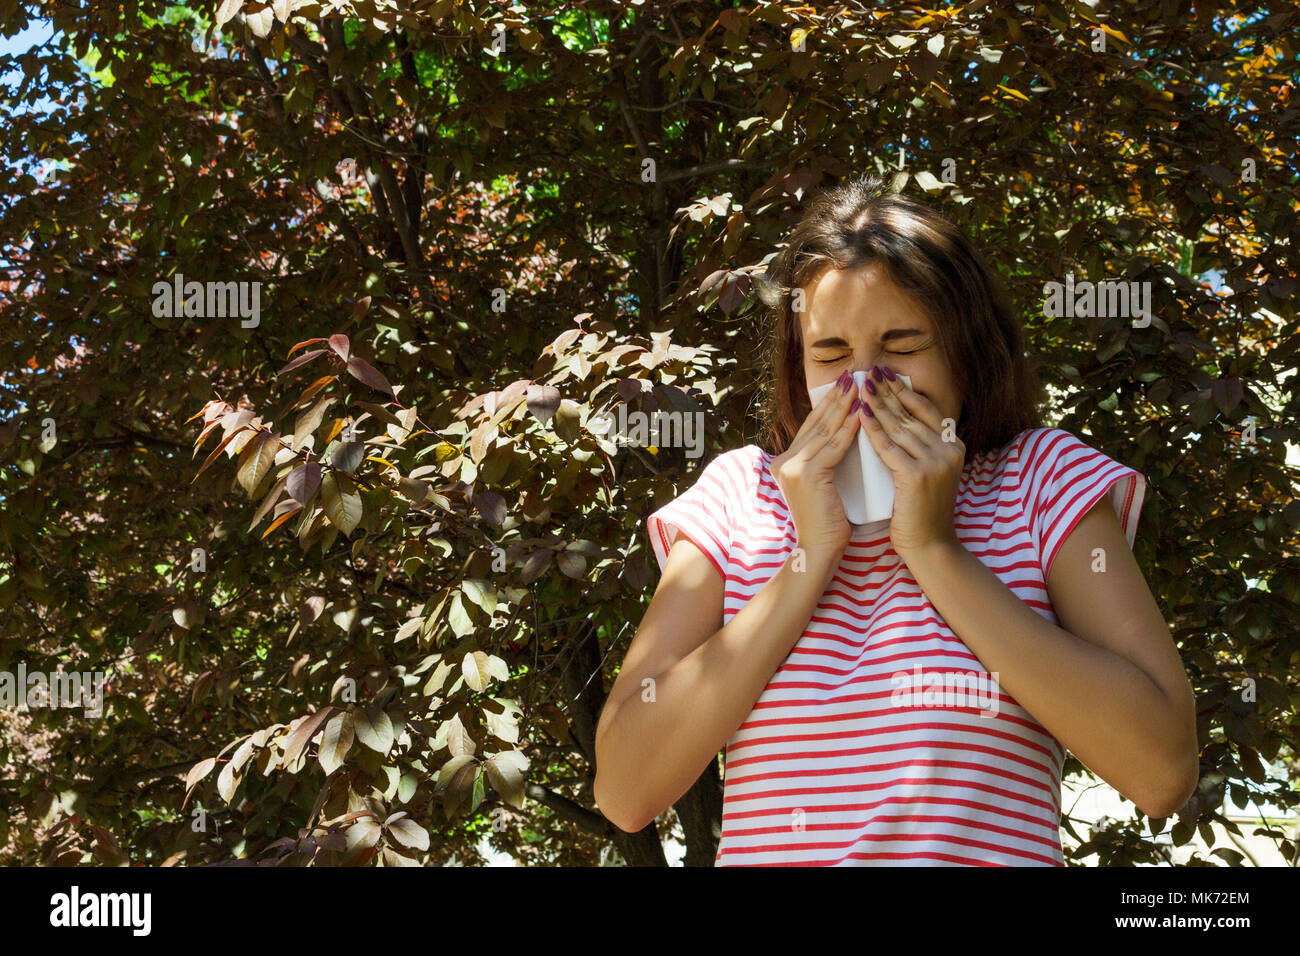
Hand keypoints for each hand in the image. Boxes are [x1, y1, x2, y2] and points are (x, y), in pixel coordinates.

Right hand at [771, 369, 861, 560]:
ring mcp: (792, 466)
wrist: (819, 550)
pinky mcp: (806, 474)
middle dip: (837, 398)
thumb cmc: (828, 522)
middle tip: (854, 375)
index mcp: (785, 461)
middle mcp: (784, 460)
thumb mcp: (824, 484)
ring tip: (861, 387)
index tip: (846, 385)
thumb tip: (847, 434)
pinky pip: (833, 446)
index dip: (828, 404)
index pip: (811, 426)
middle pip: (816, 422)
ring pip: (825, 430)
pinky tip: (862, 414)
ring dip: (845, 406)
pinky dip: (849, 429)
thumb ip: (827, 460)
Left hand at [856, 365, 964, 562]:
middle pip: (912, 415)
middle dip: (888, 392)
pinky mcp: (918, 475)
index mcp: (954, 446)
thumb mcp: (928, 472)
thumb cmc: (922, 511)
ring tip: (860, 388)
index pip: (926, 410)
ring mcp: (936, 462)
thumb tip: (897, 418)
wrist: (930, 545)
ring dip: (877, 405)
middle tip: (869, 372)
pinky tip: (859, 415)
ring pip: (900, 427)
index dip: (904, 391)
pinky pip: (889, 447)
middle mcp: (950, 450)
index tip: (886, 374)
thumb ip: (920, 447)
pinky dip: (872, 429)